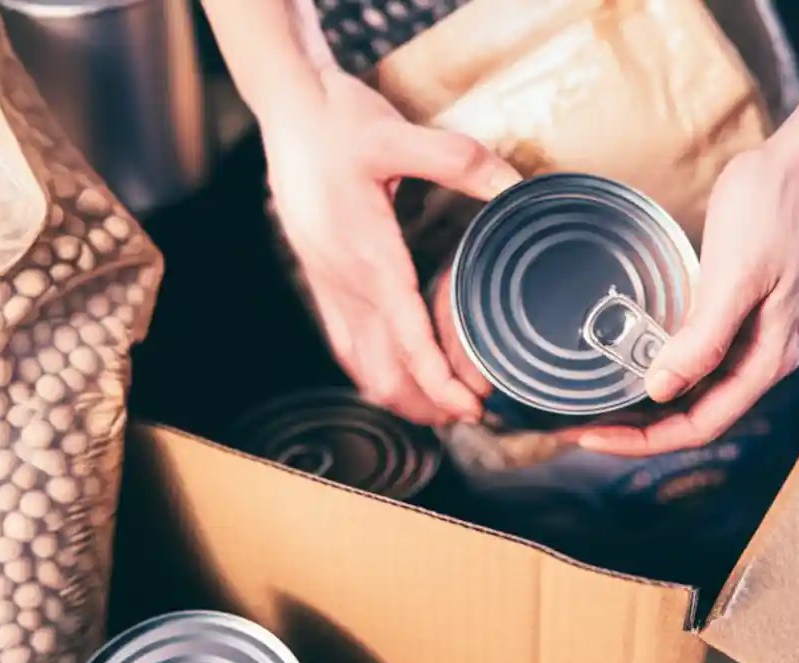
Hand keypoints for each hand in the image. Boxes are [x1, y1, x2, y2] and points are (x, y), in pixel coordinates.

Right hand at [264, 70, 520, 424]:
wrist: (285, 111)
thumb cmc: (337, 122)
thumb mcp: (398, 133)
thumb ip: (459, 160)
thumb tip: (513, 186)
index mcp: (366, 255)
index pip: (405, 340)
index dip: (439, 381)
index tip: (470, 406)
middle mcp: (343, 281)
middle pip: (382, 372)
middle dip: (424, 403)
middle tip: (469, 414)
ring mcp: (327, 284)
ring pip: (360, 365)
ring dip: (400, 394)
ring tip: (441, 406)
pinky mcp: (320, 279)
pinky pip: (344, 343)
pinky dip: (374, 371)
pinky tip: (397, 373)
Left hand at [578, 141, 798, 455]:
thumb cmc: (782, 207)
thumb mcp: (736, 275)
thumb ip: (704, 339)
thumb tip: (661, 391)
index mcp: (767, 359)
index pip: (698, 426)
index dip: (641, 440)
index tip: (589, 435)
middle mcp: (764, 355)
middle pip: (695, 413)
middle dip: (638, 427)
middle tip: (579, 422)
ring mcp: (757, 330)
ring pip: (698, 385)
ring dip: (649, 398)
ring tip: (599, 397)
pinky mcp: (747, 304)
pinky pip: (702, 351)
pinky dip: (665, 360)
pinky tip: (635, 352)